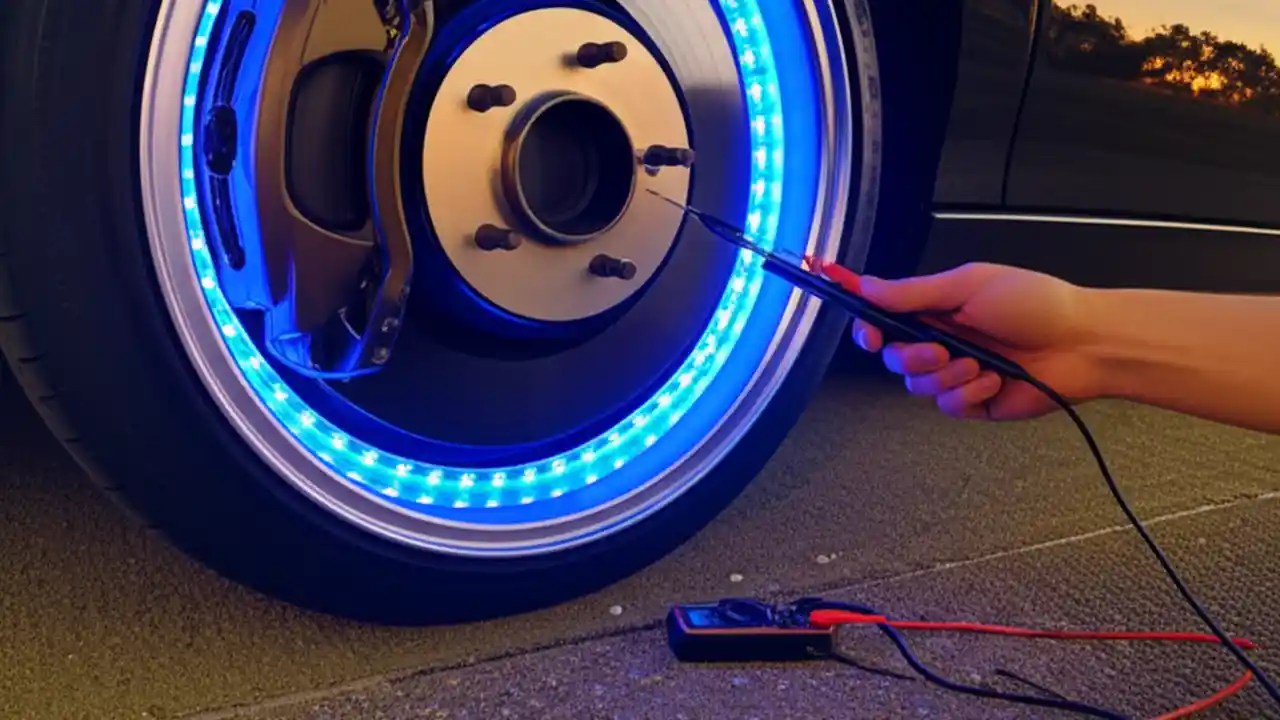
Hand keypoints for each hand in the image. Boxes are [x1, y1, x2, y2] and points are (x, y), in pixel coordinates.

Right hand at [847, 263, 1100, 419]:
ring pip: (917, 385)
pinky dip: (968, 394)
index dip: (869, 328)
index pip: (885, 320)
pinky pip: (947, 406)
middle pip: (894, 358)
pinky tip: (994, 381)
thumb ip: (913, 292)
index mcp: (938, 308)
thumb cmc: (1037, 305)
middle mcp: (942, 340)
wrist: (1083, 344)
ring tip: (980, 364)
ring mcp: (957, 373)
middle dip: (910, 357)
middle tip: (940, 350)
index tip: (869, 334)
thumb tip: (867, 285)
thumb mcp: (969, 286)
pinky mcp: (974, 402)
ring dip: (945, 376)